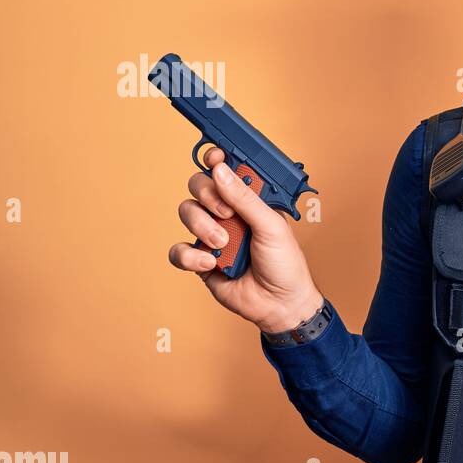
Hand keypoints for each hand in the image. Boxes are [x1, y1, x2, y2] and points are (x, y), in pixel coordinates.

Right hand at [168, 147, 323, 332]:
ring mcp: (211, 235)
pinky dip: (189, 255)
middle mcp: (228, 213)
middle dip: (207, 194)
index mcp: (249, 200)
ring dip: (203, 226)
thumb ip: (245, 198)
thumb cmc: (284, 263)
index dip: (216, 160)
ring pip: (186, 213)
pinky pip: (178, 250)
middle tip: (226, 213)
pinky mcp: (199, 260)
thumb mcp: (271, 225)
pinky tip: (210, 263)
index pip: (226, 171)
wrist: (280, 304)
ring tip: (224, 243)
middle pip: (200, 185)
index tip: (214, 158)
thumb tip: (220, 170)